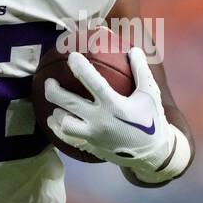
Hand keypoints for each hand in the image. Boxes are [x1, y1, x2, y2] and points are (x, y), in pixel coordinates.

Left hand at [44, 47, 175, 175]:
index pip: (94, 83)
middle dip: (53, 90)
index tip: (71, 57)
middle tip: (49, 81)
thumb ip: (141, 70)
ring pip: (64, 124)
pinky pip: (66, 139)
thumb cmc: (151, 120)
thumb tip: (134, 49)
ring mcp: (93, 136)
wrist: (153, 154)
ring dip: (56, 112)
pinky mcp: (91, 147)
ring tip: (55, 105)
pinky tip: (56, 120)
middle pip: (68, 104)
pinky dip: (58, 128)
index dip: (80, 68)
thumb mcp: (150, 94)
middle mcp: (101, 121)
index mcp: (115, 106)